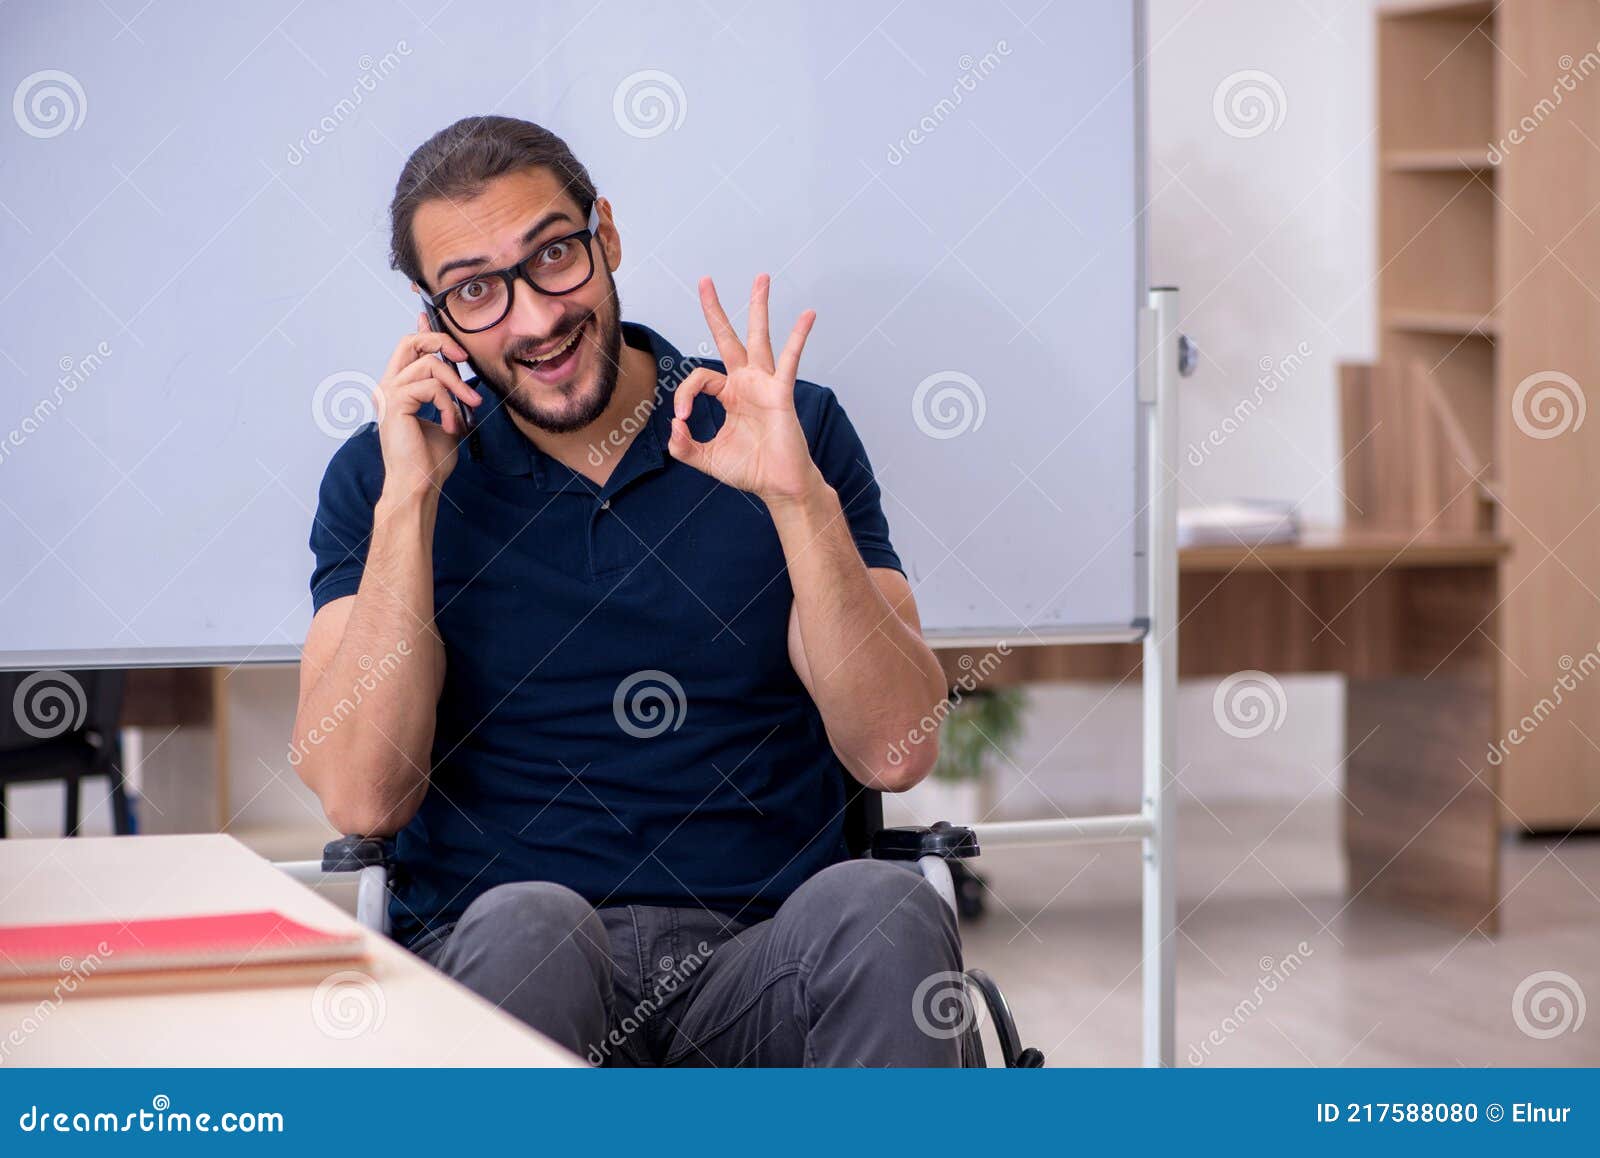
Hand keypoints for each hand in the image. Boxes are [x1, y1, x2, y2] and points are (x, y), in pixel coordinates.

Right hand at [373, 313, 483, 502]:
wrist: (419, 485)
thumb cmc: (430, 460)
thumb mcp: (448, 419)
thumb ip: (449, 396)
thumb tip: (460, 376)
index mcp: (396, 389)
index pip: (408, 349)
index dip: (423, 331)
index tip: (431, 317)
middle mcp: (387, 387)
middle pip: (410, 342)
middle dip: (440, 342)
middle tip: (464, 358)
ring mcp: (387, 393)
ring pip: (430, 365)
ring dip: (457, 386)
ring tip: (470, 406)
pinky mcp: (395, 402)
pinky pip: (432, 387)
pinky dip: (449, 404)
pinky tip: (452, 425)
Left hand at [667, 274, 825, 505]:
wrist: (778, 486)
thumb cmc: (749, 470)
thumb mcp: (705, 459)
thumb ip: (683, 446)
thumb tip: (674, 426)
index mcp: (729, 395)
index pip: (699, 377)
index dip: (684, 394)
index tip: (683, 420)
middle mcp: (746, 383)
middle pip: (728, 338)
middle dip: (715, 309)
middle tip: (704, 279)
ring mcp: (764, 385)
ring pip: (758, 338)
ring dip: (758, 307)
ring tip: (761, 278)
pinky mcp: (780, 393)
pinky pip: (789, 360)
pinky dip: (798, 336)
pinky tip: (807, 315)